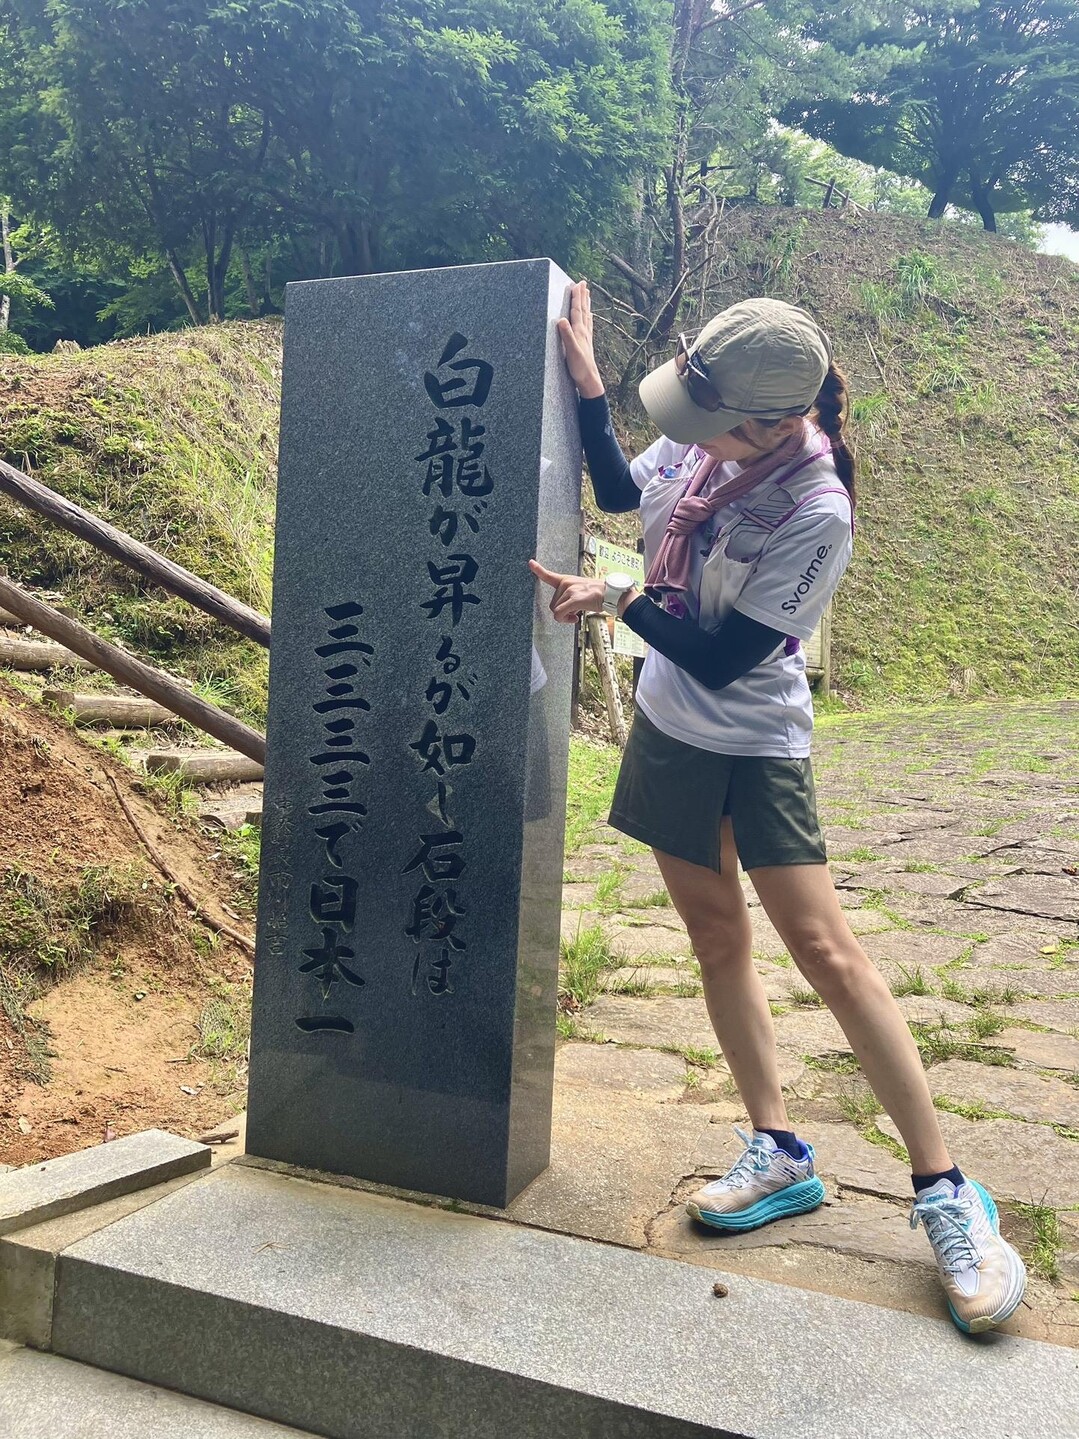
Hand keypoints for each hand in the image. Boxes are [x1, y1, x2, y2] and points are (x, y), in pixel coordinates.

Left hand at [529, 559, 603, 622]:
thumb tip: (563, 613)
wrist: (611, 594)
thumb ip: (569, 598)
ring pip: (556, 610)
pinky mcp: (574, 599)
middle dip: (561, 612)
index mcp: (567, 580)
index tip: (530, 562)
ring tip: (577, 614)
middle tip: (574, 613)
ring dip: (565, 617)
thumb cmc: (598, 595)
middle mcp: (566, 583)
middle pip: (553, 604)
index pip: (549, 575)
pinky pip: (560, 614)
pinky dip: (565, 619)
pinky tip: (576, 618)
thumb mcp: (580, 592)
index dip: (538, 570)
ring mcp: (569, 590)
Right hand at [558, 280, 603, 399]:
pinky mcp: (586, 343)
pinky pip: (587, 325)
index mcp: (579, 332)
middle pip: (583, 310)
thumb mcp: (570, 352)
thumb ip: (566, 335)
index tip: (576, 284)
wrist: (589, 380)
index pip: (577, 310)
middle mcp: (584, 332)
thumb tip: (560, 320)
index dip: (576, 297)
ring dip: (585, 304)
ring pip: (586, 316)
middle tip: (583, 283)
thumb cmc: (579, 367)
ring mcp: (586, 337)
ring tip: (587, 294)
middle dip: (582, 296)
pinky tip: (588, 316)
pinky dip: (587, 317)